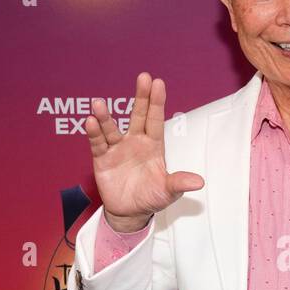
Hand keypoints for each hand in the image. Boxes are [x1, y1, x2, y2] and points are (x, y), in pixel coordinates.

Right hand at [83, 72, 203, 229]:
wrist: (130, 212)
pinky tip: (90, 122)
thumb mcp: (167, 192)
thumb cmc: (151, 197)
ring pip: (111, 128)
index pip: (155, 120)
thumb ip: (179, 183)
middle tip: (143, 77)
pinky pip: (98, 143)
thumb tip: (199, 182)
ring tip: (98, 104)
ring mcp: (117, 148)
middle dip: (140, 97)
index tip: (158, 83)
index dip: (156, 102)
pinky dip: (94, 133)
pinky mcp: (102, 158)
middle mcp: (135, 142)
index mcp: (153, 145)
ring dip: (105, 116)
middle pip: (137, 115)